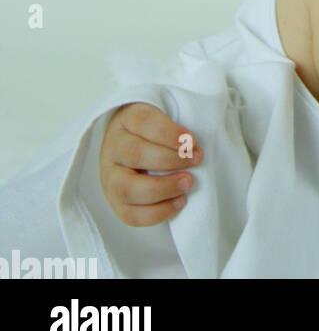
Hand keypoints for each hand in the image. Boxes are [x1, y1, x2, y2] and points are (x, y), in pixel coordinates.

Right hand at [98, 102, 202, 227]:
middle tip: (196, 160)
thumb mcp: (164, 115)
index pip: (143, 121)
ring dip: (163, 188)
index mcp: (126, 119)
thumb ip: (177, 125)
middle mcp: (113, 148)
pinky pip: (130, 215)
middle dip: (170, 160)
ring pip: (128, 188)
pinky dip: (157, 212)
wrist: (130, 148)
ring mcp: (109, 177)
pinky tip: (179, 202)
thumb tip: (195, 143)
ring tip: (188, 183)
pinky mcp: (114, 203)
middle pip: (135, 154)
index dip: (169, 132)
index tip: (192, 140)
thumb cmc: (155, 132)